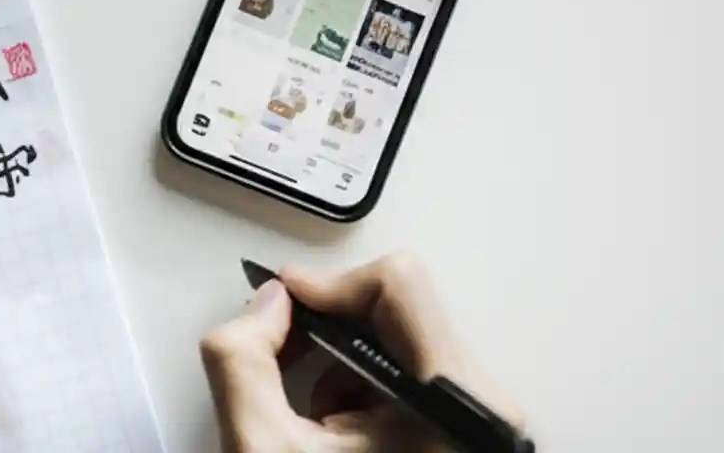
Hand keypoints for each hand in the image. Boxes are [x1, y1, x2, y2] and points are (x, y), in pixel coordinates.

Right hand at [199, 253, 523, 452]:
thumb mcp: (261, 449)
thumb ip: (241, 360)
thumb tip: (266, 306)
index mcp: (450, 406)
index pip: (398, 287)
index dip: (327, 287)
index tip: (285, 306)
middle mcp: (482, 405)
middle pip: (398, 306)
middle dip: (328, 336)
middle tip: (288, 367)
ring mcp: (479, 416)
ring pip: (400, 336)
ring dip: (342, 365)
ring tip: (321, 423)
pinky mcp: (468, 425)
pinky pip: (409, 369)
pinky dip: (362, 387)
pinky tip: (342, 433)